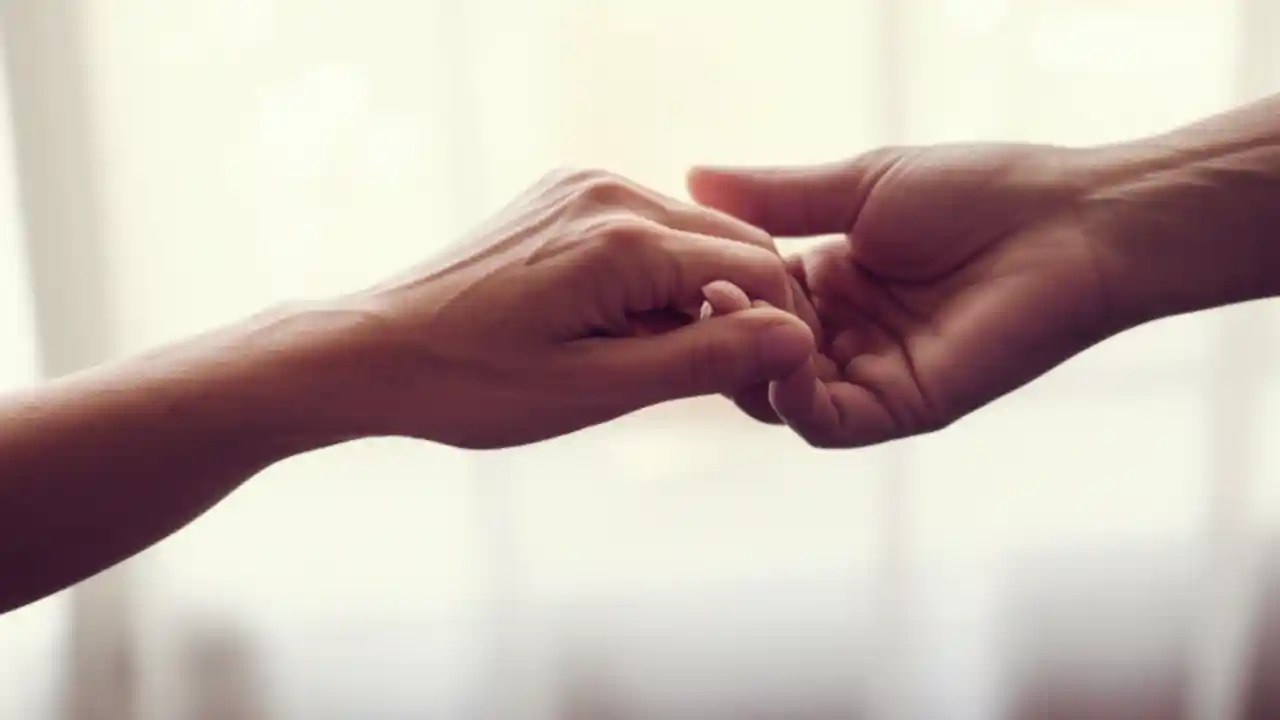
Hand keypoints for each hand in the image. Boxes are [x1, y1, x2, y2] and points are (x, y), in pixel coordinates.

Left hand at [317, 168, 812, 447]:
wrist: (374, 350)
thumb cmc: (475, 384)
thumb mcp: (598, 389)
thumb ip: (705, 359)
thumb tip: (796, 339)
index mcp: (624, 239)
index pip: (755, 268)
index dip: (778, 327)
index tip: (766, 383)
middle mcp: (608, 191)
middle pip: (730, 243)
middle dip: (743, 309)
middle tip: (722, 380)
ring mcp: (580, 185)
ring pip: (689, 236)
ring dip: (698, 295)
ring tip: (656, 361)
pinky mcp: (561, 194)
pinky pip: (644, 229)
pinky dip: (656, 277)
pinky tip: (622, 327)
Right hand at [689, 145, 1113, 446]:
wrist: (1070, 225)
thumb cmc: (980, 195)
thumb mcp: (859, 188)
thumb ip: (776, 198)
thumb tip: (691, 176)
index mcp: (832, 282)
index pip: (746, 299)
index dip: (711, 287)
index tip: (676, 262)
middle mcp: (844, 336)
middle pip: (751, 354)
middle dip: (718, 329)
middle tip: (697, 296)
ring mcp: (870, 376)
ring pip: (778, 395)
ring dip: (748, 360)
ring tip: (730, 317)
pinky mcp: (902, 409)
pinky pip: (828, 423)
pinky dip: (793, 399)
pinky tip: (781, 358)